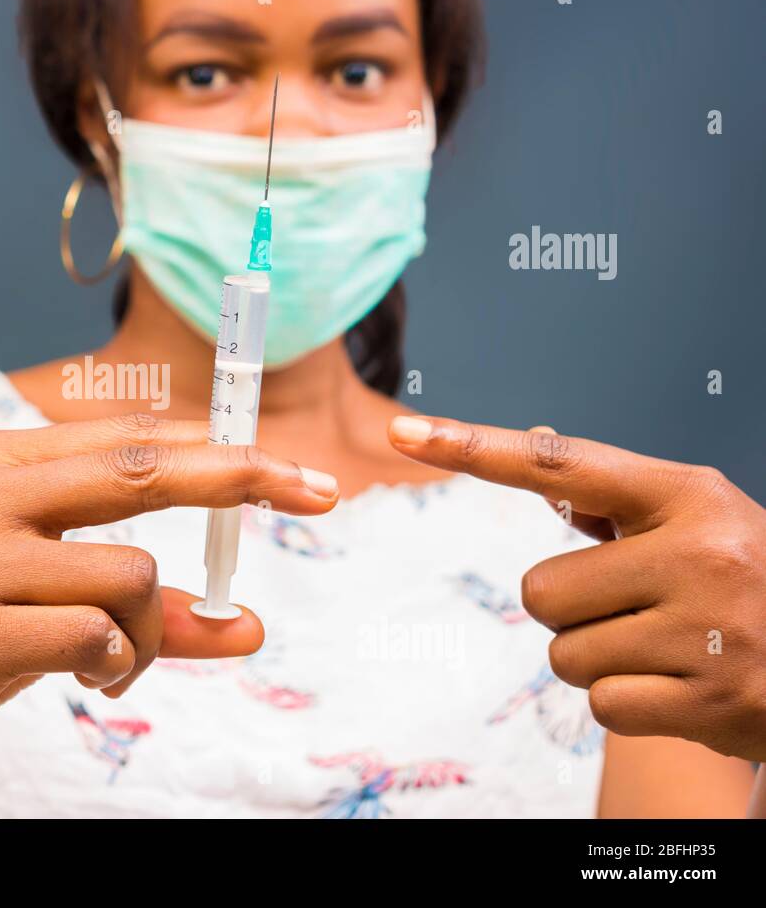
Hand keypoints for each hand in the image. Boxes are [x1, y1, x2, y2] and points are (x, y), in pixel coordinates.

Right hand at [0, 413, 339, 804]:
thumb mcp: (52, 608)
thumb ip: (148, 610)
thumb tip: (249, 624)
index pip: (125, 441)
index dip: (219, 451)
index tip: (297, 472)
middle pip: (138, 471)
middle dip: (241, 479)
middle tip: (320, 493)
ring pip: (131, 576)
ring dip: (150, 635)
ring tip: (112, 666)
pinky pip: (97, 637)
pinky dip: (114, 666)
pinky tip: (79, 679)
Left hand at [389, 415, 765, 761]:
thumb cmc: (744, 582)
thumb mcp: (698, 521)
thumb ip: (616, 500)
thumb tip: (538, 449)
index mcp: (686, 494)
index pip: (557, 464)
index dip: (474, 447)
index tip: (404, 432)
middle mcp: (699, 551)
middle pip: (540, 590)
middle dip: (571, 610)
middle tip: (636, 611)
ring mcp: (707, 627)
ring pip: (565, 652)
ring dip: (599, 660)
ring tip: (665, 648)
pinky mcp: (712, 698)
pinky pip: (601, 705)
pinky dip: (627, 705)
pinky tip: (678, 687)